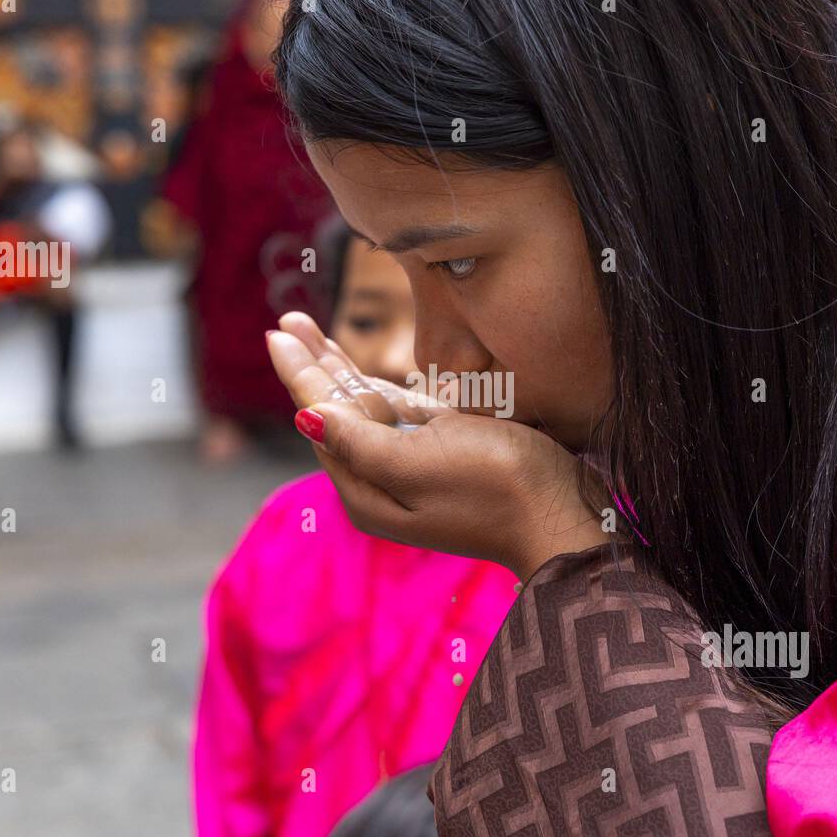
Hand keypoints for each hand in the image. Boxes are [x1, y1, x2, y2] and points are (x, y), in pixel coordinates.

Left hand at [266, 313, 609, 579]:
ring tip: (308, 332)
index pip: (321, 416)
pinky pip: (397, 415)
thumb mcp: (418, 462)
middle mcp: (382, 480)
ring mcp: (412, 467)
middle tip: (286, 320)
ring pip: (364, 409)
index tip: (276, 330)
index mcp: (367, 488)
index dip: (300, 371)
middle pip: (336, 411)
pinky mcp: (444, 454)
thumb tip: (304, 417)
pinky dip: (375, 388)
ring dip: (338, 369)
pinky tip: (357, 371)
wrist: (560, 516)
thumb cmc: (494, 486)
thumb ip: (359, 441)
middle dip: (312, 363)